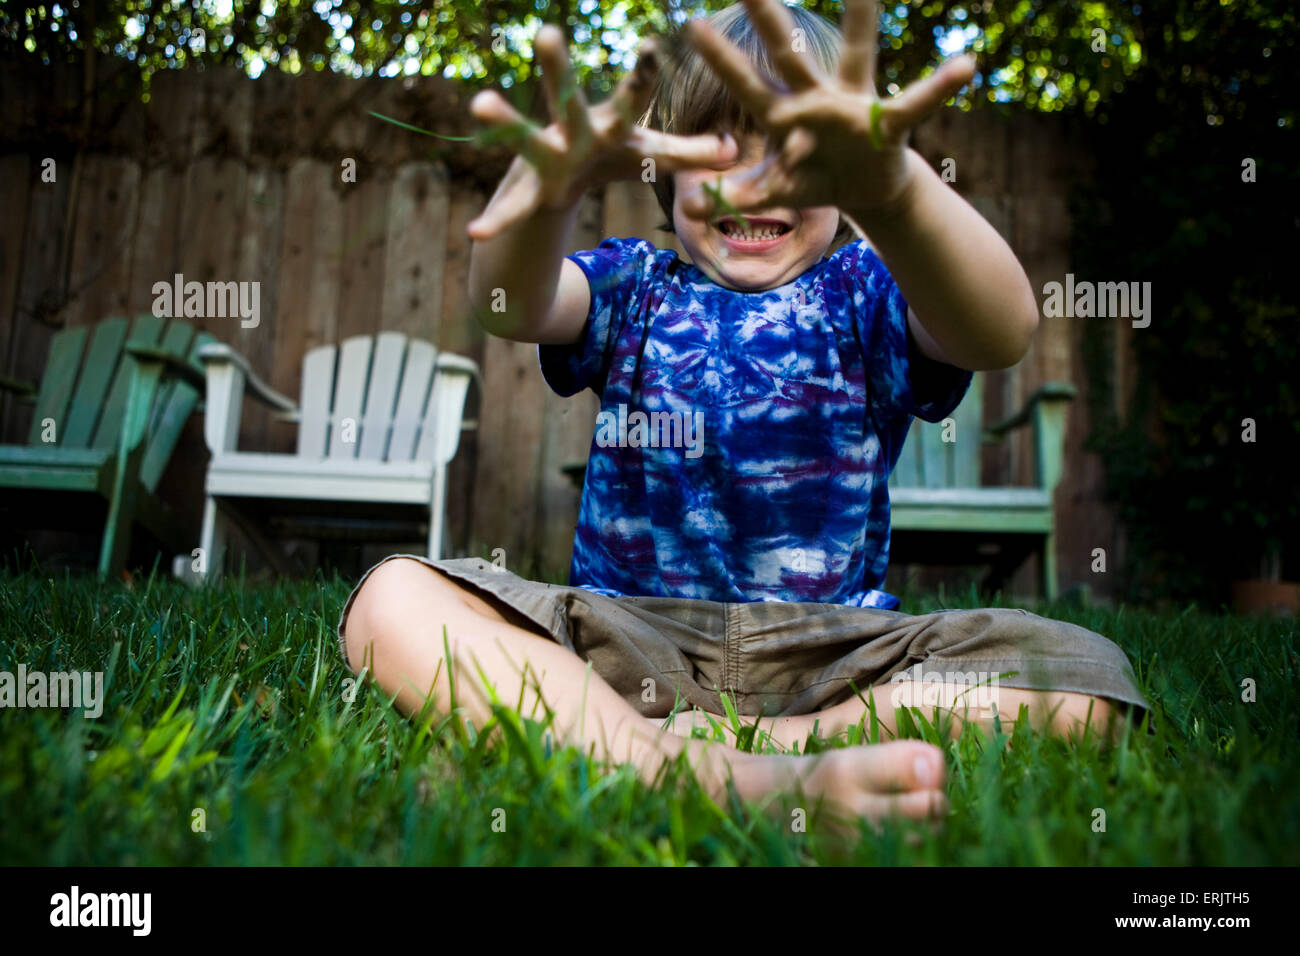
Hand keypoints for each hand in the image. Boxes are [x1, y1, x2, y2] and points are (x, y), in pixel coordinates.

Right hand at [468, 25, 739, 239]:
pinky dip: (497, 220)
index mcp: (612, 124)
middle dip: (558, 68)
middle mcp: (575, 131)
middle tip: (545, 30)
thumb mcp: (652, 157)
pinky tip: (475, 233)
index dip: (642, 74)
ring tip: (479, 102)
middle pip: (568, 97)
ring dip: (506, 121)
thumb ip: (689, 152)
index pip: (631, 95)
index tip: (650, 44)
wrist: (564, 182)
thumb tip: (732, 147)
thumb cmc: (613, 158)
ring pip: (525, 136)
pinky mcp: (530, 190)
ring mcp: (547, 157)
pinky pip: (512, 208)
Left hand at [678, 0, 974, 223]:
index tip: (691, 22)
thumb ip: (734, 196)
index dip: (720, 56)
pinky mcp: (888, 123)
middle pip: (787, 52)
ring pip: (857, 52)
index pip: (745, 80)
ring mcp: (853, 104)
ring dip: (862, 16)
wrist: (863, 190)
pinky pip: (917, 102)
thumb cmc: (815, 179)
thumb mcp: (774, 191)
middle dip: (768, 17)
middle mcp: (816, 96)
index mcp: (783, 113)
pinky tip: (965, 65)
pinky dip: (940, 86)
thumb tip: (685, 212)